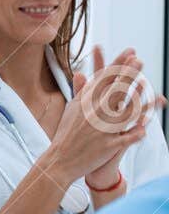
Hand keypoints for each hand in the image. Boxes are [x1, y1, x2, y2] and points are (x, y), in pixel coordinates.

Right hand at [52, 46, 163, 182]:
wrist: (60, 160)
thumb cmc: (67, 133)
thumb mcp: (72, 110)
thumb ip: (80, 91)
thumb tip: (80, 73)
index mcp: (87, 103)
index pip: (105, 80)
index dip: (119, 65)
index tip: (130, 53)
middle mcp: (95, 114)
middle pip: (114, 91)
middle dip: (128, 75)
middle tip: (139, 61)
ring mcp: (102, 129)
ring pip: (125, 113)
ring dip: (139, 102)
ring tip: (153, 93)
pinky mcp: (108, 146)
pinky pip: (125, 139)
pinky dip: (135, 134)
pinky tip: (144, 128)